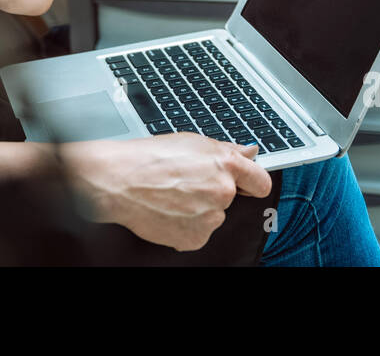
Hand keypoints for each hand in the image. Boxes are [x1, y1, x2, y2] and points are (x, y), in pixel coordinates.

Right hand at [61, 134, 271, 251]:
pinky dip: (185, 225)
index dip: (253, 182)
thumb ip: (226, 149)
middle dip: (213, 192)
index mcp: (226, 165)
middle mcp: (222, 192)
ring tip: (171, 196)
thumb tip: (249, 152)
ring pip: (212, 216)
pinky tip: (167, 210)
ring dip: (198, 210)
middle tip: (186, 183)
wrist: (119, 181)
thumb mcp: (191, 142)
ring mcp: (210, 218)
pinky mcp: (195, 238)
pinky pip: (198, 233)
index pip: (261, 181)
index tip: (247, 184)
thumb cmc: (149, 158)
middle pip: (230, 199)